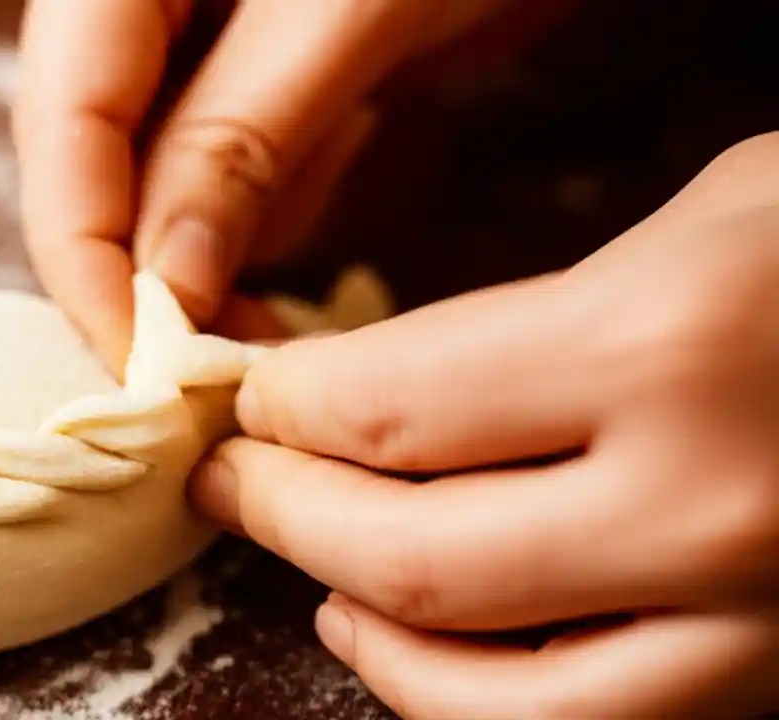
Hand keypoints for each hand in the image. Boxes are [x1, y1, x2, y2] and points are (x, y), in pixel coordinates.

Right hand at [14, 0, 570, 369]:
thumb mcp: (345, 13)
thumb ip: (238, 138)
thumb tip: (161, 291)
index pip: (61, 123)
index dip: (84, 254)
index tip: (136, 366)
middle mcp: (134, 11)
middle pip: (89, 168)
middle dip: (139, 278)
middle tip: (197, 385)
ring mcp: (196, 51)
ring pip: (153, 190)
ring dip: (199, 279)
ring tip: (258, 350)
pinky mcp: (258, 89)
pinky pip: (221, 184)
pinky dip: (254, 242)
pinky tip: (284, 296)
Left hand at [190, 133, 778, 719]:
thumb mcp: (694, 226)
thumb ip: (517, 325)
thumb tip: (358, 399)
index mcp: (664, 345)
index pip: (384, 411)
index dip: (282, 413)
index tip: (248, 401)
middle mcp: (704, 504)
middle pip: (408, 556)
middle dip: (283, 515)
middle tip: (233, 480)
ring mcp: (753, 622)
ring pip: (485, 697)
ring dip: (362, 635)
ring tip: (314, 576)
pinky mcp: (776, 685)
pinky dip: (466, 705)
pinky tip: (418, 647)